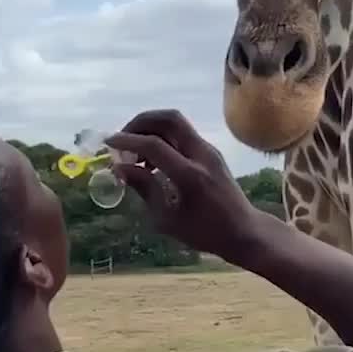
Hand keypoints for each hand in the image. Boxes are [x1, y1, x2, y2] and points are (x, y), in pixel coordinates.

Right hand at [106, 110, 261, 260]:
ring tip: (135, 154)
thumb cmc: (204, 233)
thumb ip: (144, 189)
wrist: (244, 231)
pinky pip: (183, 134)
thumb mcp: (167, 219)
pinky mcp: (211, 152)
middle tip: (123, 140)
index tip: (109, 143)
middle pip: (169, 118)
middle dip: (141, 122)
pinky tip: (152, 159)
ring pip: (177, 123)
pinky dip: (163, 137)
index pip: (155, 145)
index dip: (128, 141)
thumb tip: (120, 168)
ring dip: (152, 129)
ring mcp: (209, 151)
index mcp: (190, 175)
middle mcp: (202, 155)